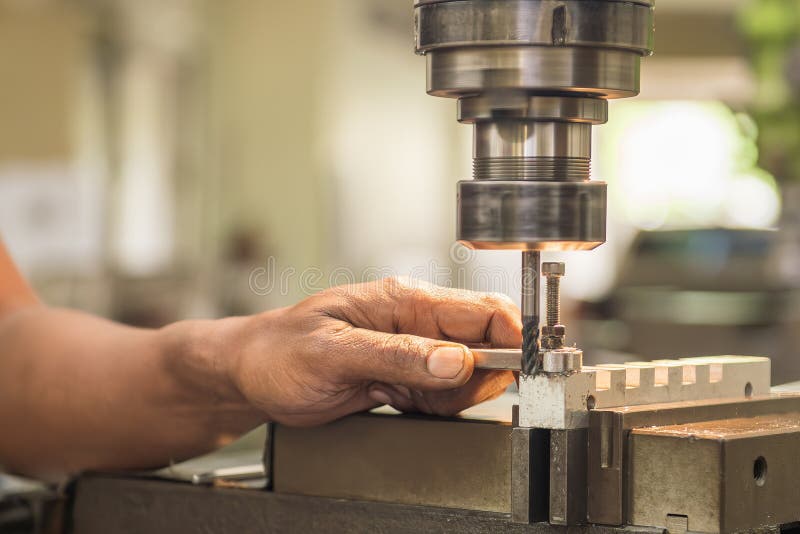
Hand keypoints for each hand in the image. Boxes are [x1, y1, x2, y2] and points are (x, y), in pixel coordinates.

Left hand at [226, 278, 520, 425]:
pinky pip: (444, 395)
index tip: (521, 368)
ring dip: (455, 397)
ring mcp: (413, 350)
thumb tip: (457, 359)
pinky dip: (437, 408)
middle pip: (485, 344)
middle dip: (482, 376)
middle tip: (441, 396)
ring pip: (468, 376)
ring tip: (406, 399)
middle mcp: (415, 321)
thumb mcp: (336, 354)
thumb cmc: (282, 352)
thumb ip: (399, 356)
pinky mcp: (406, 377)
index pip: (482, 309)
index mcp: (405, 300)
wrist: (253, 375)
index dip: (512, 337)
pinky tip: (404, 405)